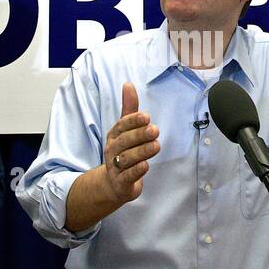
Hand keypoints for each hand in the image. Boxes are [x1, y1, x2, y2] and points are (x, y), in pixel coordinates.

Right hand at [102, 82, 158, 204]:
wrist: (114, 184)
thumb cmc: (123, 152)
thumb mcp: (125, 130)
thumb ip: (129, 109)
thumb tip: (128, 84)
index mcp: (114, 135)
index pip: (122, 126)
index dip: (133, 121)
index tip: (146, 116)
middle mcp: (113, 150)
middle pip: (125, 141)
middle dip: (139, 135)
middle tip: (155, 130)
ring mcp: (116, 167)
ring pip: (128, 158)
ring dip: (142, 151)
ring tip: (156, 146)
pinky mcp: (122, 183)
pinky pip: (128, 176)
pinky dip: (136, 171)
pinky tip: (145, 165)